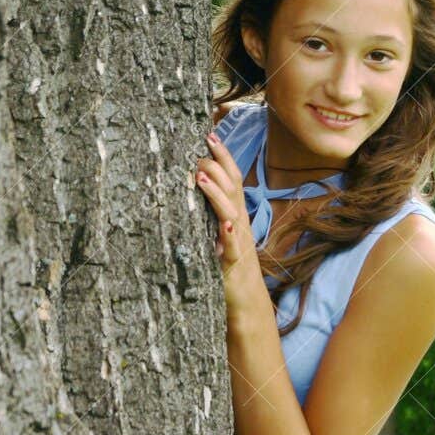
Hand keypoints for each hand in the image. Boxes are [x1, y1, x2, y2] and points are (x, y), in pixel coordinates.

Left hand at [194, 131, 263, 309]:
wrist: (245, 299)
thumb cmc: (227, 265)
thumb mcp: (215, 232)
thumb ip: (207, 213)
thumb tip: (189, 188)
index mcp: (233, 213)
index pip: (231, 177)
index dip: (223, 155)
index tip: (208, 134)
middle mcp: (238, 222)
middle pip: (233, 186)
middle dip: (218, 165)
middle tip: (199, 147)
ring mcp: (237, 241)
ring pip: (230, 211)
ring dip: (217, 193)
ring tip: (200, 176)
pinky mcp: (233, 261)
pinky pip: (232, 246)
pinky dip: (229, 234)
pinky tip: (224, 225)